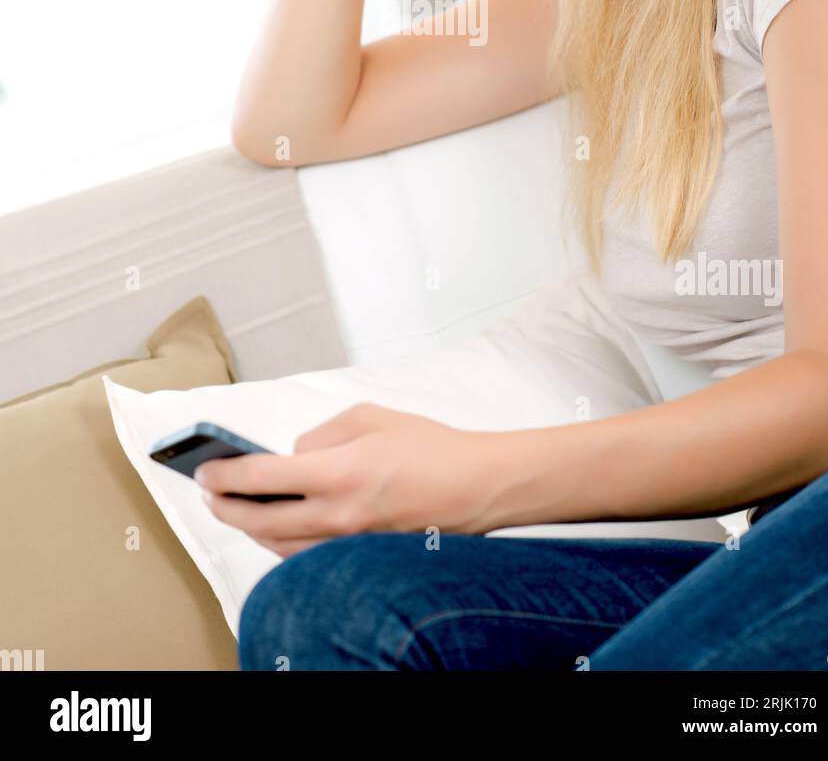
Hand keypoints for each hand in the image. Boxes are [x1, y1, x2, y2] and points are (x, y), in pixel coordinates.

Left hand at [193, 402, 496, 557]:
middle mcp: (338, 515)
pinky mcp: (360, 559)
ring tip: (234, 508)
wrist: (476, 487)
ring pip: (279, 546)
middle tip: (207, 493)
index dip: (223, 476)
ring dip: (250, 528)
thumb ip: (321, 434)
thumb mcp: (369, 417)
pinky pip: (306, 557)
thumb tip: (293, 455)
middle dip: (225, 507)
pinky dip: (282, 543)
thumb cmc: (429, 446)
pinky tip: (275, 527)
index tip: (204, 470)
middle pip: (260, 521)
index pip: (261, 479)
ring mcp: (349, 544)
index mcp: (338, 472)